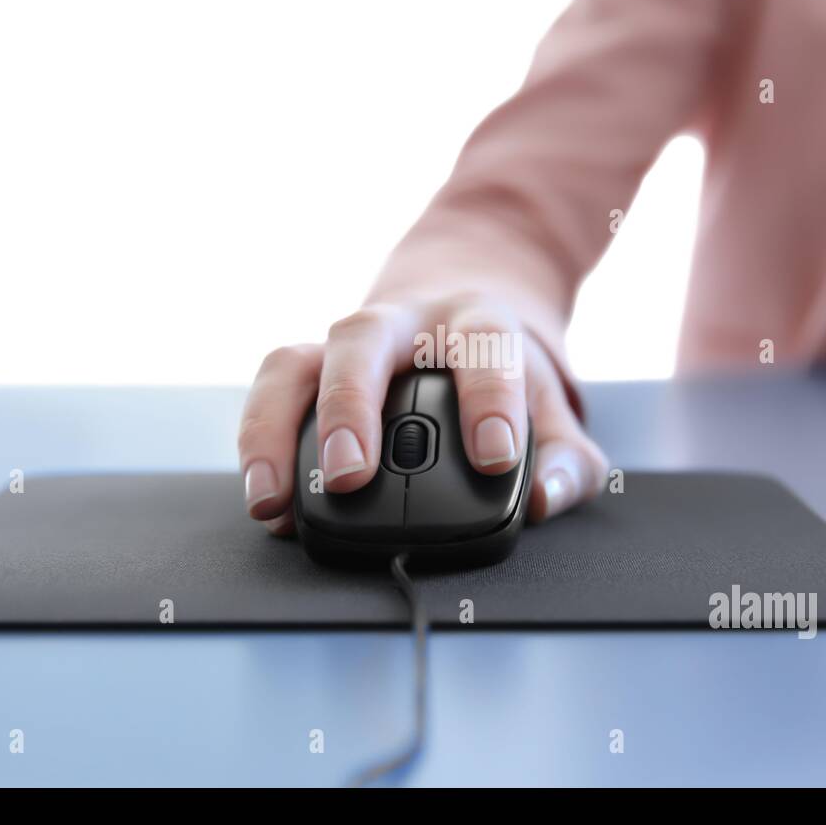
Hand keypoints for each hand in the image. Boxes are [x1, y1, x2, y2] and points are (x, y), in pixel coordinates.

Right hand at [237, 295, 607, 535]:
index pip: (484, 344)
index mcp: (475, 321)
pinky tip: (268, 503)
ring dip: (275, 430)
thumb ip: (567, 461)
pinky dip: (258, 446)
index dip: (491, 397)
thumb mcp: (550, 411)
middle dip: (351, 406)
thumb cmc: (502, 374)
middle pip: (363, 339)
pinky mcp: (305, 370)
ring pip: (294, 363)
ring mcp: (344, 344)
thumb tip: (547, 498)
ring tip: (274, 502)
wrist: (456, 321)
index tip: (495, 456)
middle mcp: (401, 322)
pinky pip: (268, 394)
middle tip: (352, 477)